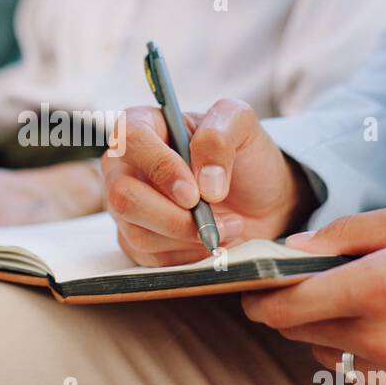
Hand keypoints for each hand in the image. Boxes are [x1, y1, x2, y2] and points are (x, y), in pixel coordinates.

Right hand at [102, 99, 314, 265]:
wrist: (262, 199)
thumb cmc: (244, 155)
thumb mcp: (242, 126)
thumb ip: (219, 138)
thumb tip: (204, 183)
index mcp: (144, 126)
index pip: (130, 139)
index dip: (160, 167)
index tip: (195, 192)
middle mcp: (125, 166)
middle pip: (123, 195)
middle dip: (173, 216)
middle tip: (213, 216)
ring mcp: (127, 207)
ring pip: (138, 233)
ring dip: (190, 237)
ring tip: (227, 226)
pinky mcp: (136, 242)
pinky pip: (151, 259)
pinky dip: (189, 255)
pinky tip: (210, 239)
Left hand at [242, 200, 385, 384]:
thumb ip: (350, 232)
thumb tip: (297, 247)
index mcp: (377, 288)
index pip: (287, 305)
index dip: (260, 295)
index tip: (254, 287)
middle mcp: (383, 338)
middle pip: (300, 332)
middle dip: (292, 308)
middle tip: (307, 285)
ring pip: (329, 357)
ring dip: (326, 332)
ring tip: (359, 303)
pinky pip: (364, 378)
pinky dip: (360, 355)